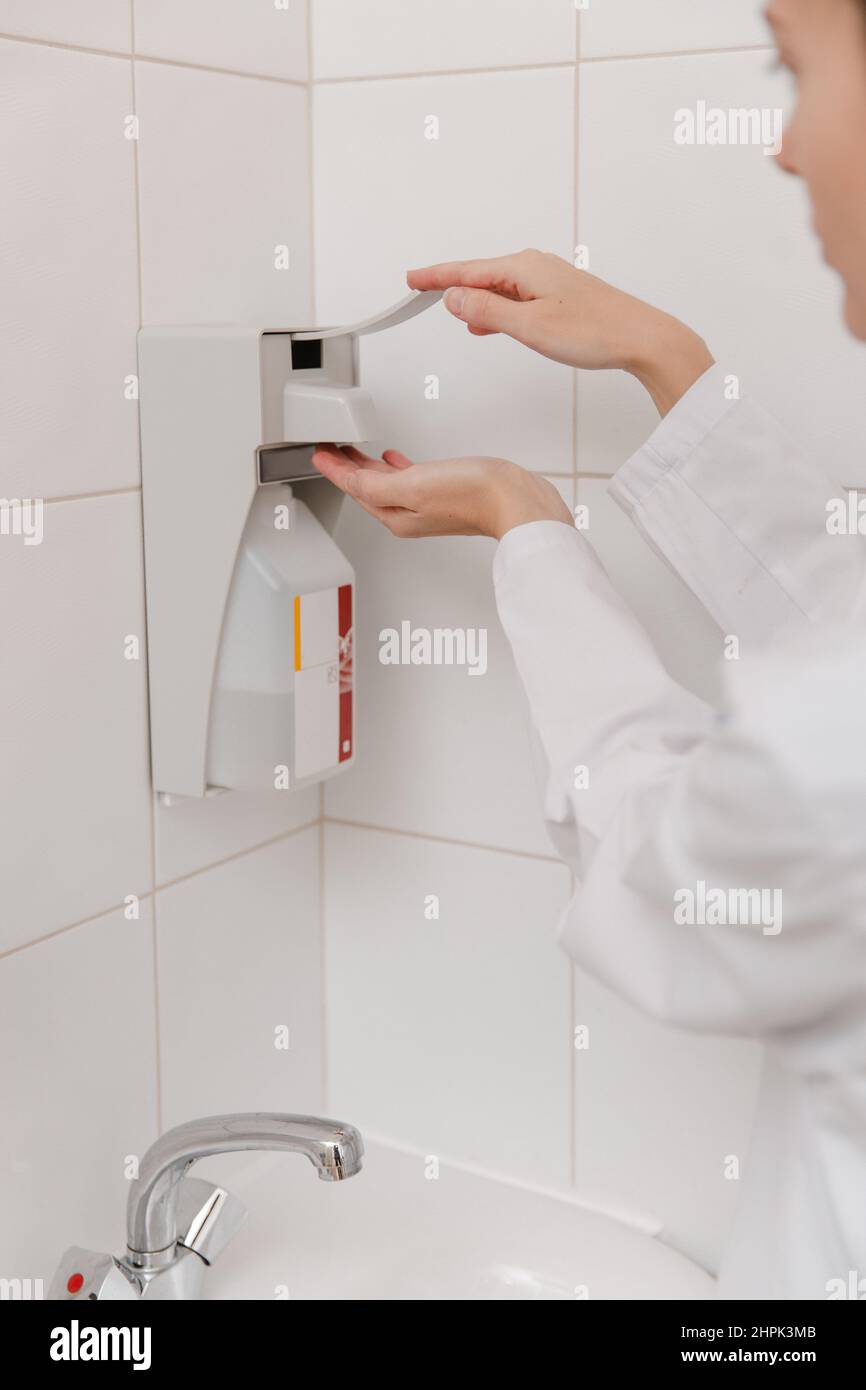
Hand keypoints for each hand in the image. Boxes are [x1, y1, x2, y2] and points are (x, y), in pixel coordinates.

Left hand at [311, 445, 573, 541]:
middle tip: (328, 449)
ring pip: (384, 483)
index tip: (318, 452)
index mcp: (396, 514)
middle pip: (365, 487)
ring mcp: (427, 504)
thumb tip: (351, 479)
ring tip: (352, 451)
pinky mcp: (445, 493)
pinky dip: (394, 467)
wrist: (517, 501)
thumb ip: (378, 485)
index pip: (354, 488)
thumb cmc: (475, 496)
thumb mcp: (415, 485)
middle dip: (345, 467)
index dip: (333, 468)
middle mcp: (408, 513)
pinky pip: (407, 479)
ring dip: (366, 467)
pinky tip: (394, 458)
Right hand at [408, 249, 713, 416]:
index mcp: (523, 268)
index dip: (436, 277)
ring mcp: (549, 282)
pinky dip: (496, 309)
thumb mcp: (529, 326)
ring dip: (474, 300)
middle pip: (481, 275)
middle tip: (420, 289)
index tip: (411, 279)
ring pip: (499, 289)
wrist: (641, 338)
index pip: (466, 271)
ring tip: (449, 309)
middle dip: (451, 285)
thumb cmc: (593, 331)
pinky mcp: (560, 298)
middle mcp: (535, 267)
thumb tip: (454, 298)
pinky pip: (515, 299)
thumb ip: (487, 311)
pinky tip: (489, 322)